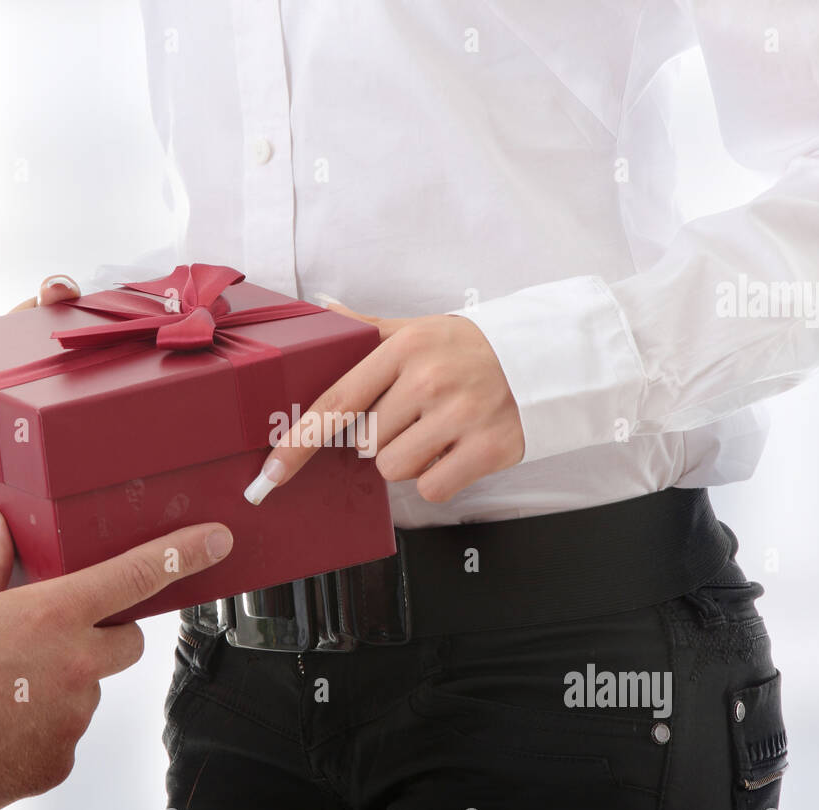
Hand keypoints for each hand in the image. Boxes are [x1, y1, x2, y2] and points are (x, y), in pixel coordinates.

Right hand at [0, 507, 232, 809]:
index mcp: (54, 614)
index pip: (136, 574)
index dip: (183, 554)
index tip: (216, 542)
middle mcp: (76, 665)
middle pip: (126, 640)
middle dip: (104, 633)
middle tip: (53, 636)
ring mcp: (72, 717)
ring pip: (89, 689)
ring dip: (61, 683)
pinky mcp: (58, 761)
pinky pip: (63, 735)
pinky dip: (40, 727)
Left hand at [245, 301, 523, 504]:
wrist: (545, 358)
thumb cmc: (472, 348)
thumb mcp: (418, 328)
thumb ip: (366, 329)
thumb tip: (322, 312)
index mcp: (405, 347)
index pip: (336, 400)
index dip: (299, 441)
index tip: (273, 470)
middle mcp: (430, 379)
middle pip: (365, 443)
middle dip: (382, 437)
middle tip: (415, 415)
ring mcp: (460, 415)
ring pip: (394, 468)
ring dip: (409, 459)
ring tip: (437, 431)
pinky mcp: (488, 449)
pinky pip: (431, 488)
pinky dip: (438, 477)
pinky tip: (456, 450)